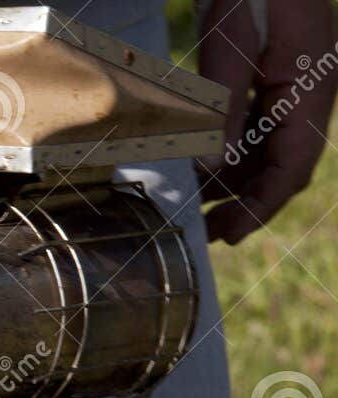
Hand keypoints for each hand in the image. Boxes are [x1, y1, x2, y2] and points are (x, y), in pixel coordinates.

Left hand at [197, 0, 336, 243]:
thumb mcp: (231, 47)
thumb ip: (224, 109)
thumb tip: (211, 169)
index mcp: (311, 93)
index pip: (292, 168)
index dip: (261, 206)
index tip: (231, 234)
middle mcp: (310, 96)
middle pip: (282, 165)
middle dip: (247, 201)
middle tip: (207, 230)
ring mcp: (296, 87)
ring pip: (270, 149)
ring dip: (238, 179)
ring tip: (200, 204)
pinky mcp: (278, 79)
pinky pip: (261, 127)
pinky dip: (235, 151)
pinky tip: (207, 165)